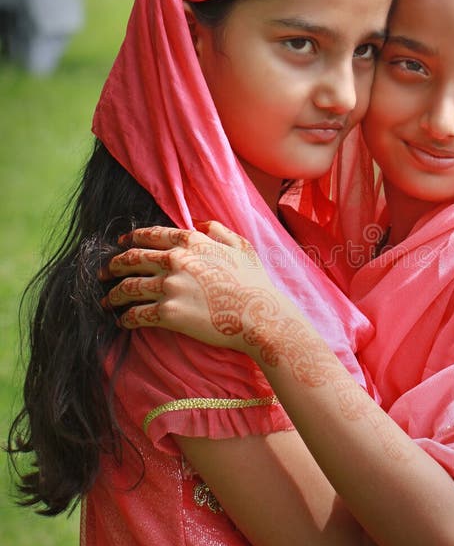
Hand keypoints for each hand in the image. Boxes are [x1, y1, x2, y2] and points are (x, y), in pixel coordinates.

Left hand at [100, 221, 288, 354]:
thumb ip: (219, 231)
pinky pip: (137, 314)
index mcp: (191, 242)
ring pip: (129, 287)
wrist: (259, 314)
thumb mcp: (242, 247)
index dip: (132, 239)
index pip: (151, 235)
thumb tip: (201, 223)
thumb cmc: (255, 282)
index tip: (121, 244)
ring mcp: (170, 286)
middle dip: (113, 266)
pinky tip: (122, 322)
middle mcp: (175, 260)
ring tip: (107, 301)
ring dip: (114, 295)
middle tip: (103, 273)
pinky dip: (126, 318)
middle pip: (133, 259)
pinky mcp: (168, 312)